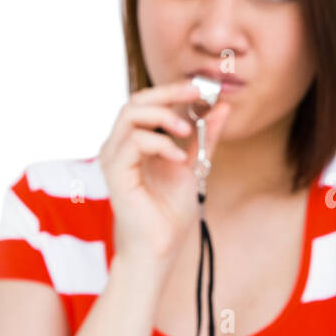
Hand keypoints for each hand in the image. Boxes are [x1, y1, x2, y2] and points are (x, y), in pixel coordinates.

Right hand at [98, 82, 233, 264]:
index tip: (201, 88)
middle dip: (168, 93)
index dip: (172, 90)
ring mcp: (113, 158)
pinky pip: (133, 142)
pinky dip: (160, 144)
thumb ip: (204, 137)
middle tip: (197, 93)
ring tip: (187, 130)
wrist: (159, 248)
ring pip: (130, 115)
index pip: (146, 103)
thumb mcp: (194, 165)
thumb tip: (221, 106)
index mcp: (134, 143)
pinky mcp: (115, 173)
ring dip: (164, 116)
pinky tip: (179, 158)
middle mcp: (119, 146)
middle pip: (135, 101)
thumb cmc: (169, 213)